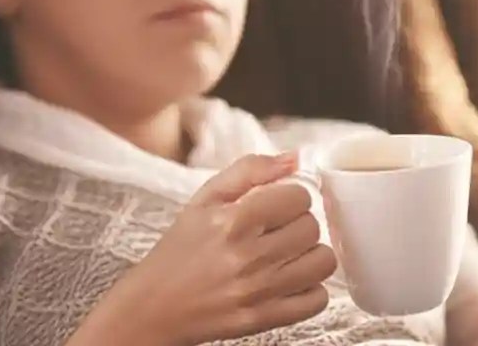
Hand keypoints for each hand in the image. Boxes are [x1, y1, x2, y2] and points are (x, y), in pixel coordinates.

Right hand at [70, 153, 336, 345]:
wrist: (154, 307)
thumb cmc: (180, 250)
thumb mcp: (205, 199)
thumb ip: (250, 170)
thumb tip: (294, 159)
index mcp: (232, 220)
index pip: (299, 196)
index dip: (291, 197)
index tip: (278, 206)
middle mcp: (247, 256)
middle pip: (312, 227)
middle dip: (299, 223)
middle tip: (278, 231)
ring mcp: (258, 291)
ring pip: (323, 262)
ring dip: (310, 254)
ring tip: (287, 255)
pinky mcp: (264, 319)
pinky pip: (316, 300)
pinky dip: (310, 289)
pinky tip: (288, 281)